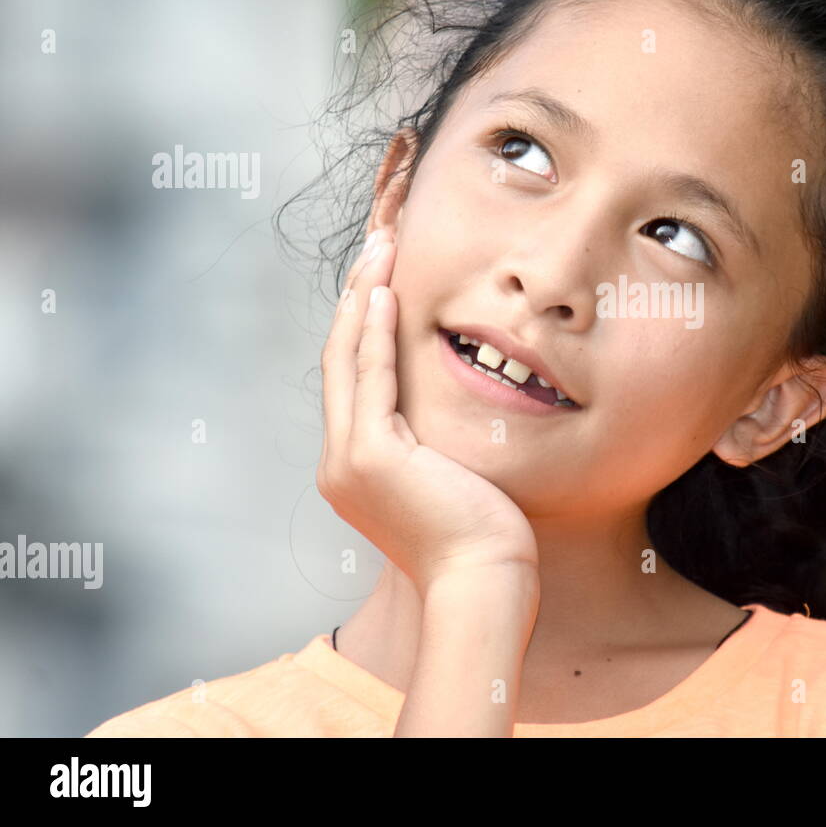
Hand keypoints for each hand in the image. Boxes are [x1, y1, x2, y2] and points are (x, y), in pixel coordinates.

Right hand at [316, 226, 539, 595]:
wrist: (484, 580)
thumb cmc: (481, 539)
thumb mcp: (449, 481)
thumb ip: (433, 446)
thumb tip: (450, 418)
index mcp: (355, 469)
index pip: (352, 381)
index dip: (359, 325)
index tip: (379, 280)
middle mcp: (339, 463)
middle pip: (338, 360)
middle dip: (354, 297)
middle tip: (375, 247)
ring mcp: (348, 461)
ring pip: (346, 359)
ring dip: (362, 298)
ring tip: (379, 250)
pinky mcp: (370, 456)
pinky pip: (371, 377)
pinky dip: (374, 332)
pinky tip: (384, 293)